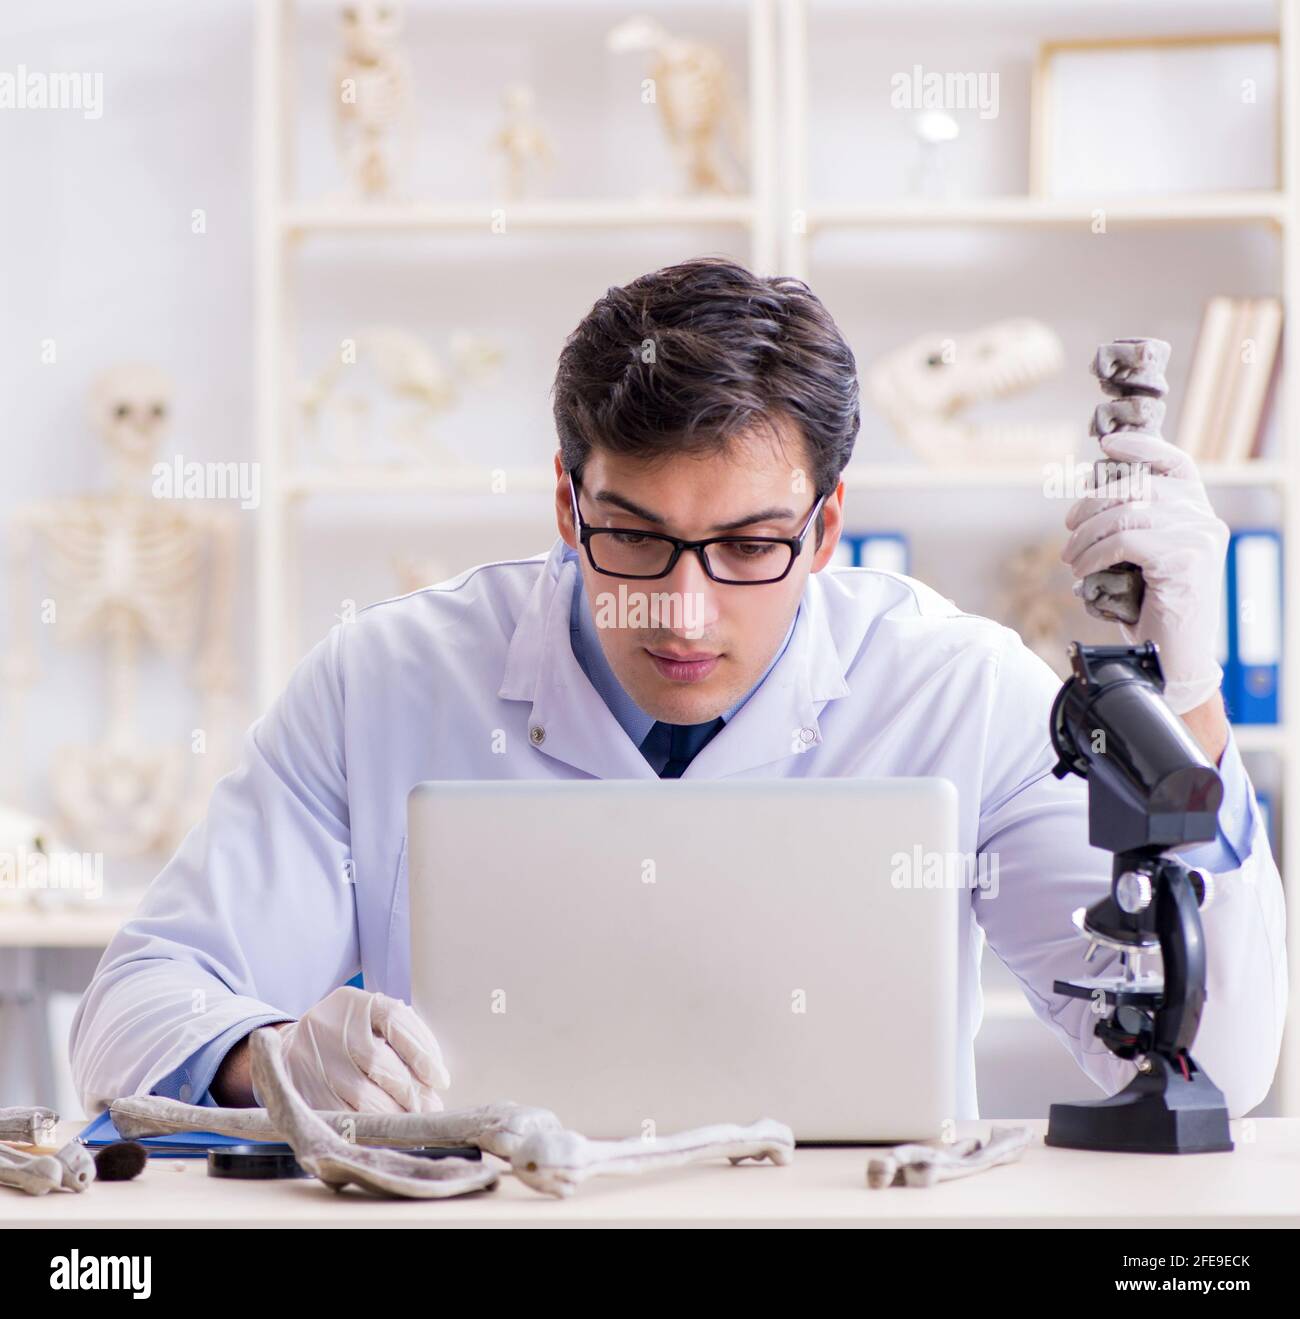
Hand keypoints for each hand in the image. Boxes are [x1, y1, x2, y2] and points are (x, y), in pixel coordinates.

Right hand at [254, 986, 450, 1112]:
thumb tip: (435, 1082)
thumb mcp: (372, 1023)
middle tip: (431, 1109)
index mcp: (353, 1002)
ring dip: (392, 1113)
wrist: (292, 1047)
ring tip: (412, 1122)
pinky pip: (338, 1113)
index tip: (441, 1081)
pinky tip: (382, 1129)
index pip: (394, 1020)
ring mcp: (309, 1057)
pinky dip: (366, 1124)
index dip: (422, 1053)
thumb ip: (404, 1040)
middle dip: (410, 1091)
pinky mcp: (299, 1087)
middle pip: (378, 1061)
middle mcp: (328, 1025)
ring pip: (359, 1093)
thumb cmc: (349, 1037)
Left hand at [1060, 429, 1229, 714]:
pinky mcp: (1184, 560)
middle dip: (1092, 503)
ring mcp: (1198, 538)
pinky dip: (1093, 554)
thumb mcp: (1142, 559)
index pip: (1176, 463)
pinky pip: (1124, 541)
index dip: (1141, 446)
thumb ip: (1132, 526)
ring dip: (1086, 535)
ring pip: (1126, 513)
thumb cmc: (1152, 611)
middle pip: (1137, 486)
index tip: (1107, 445)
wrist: (1171, 660)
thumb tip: (1089, 500)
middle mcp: (1204, 520)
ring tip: (1070, 557)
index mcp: (1198, 513)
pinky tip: (1082, 572)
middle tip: (1068, 528)